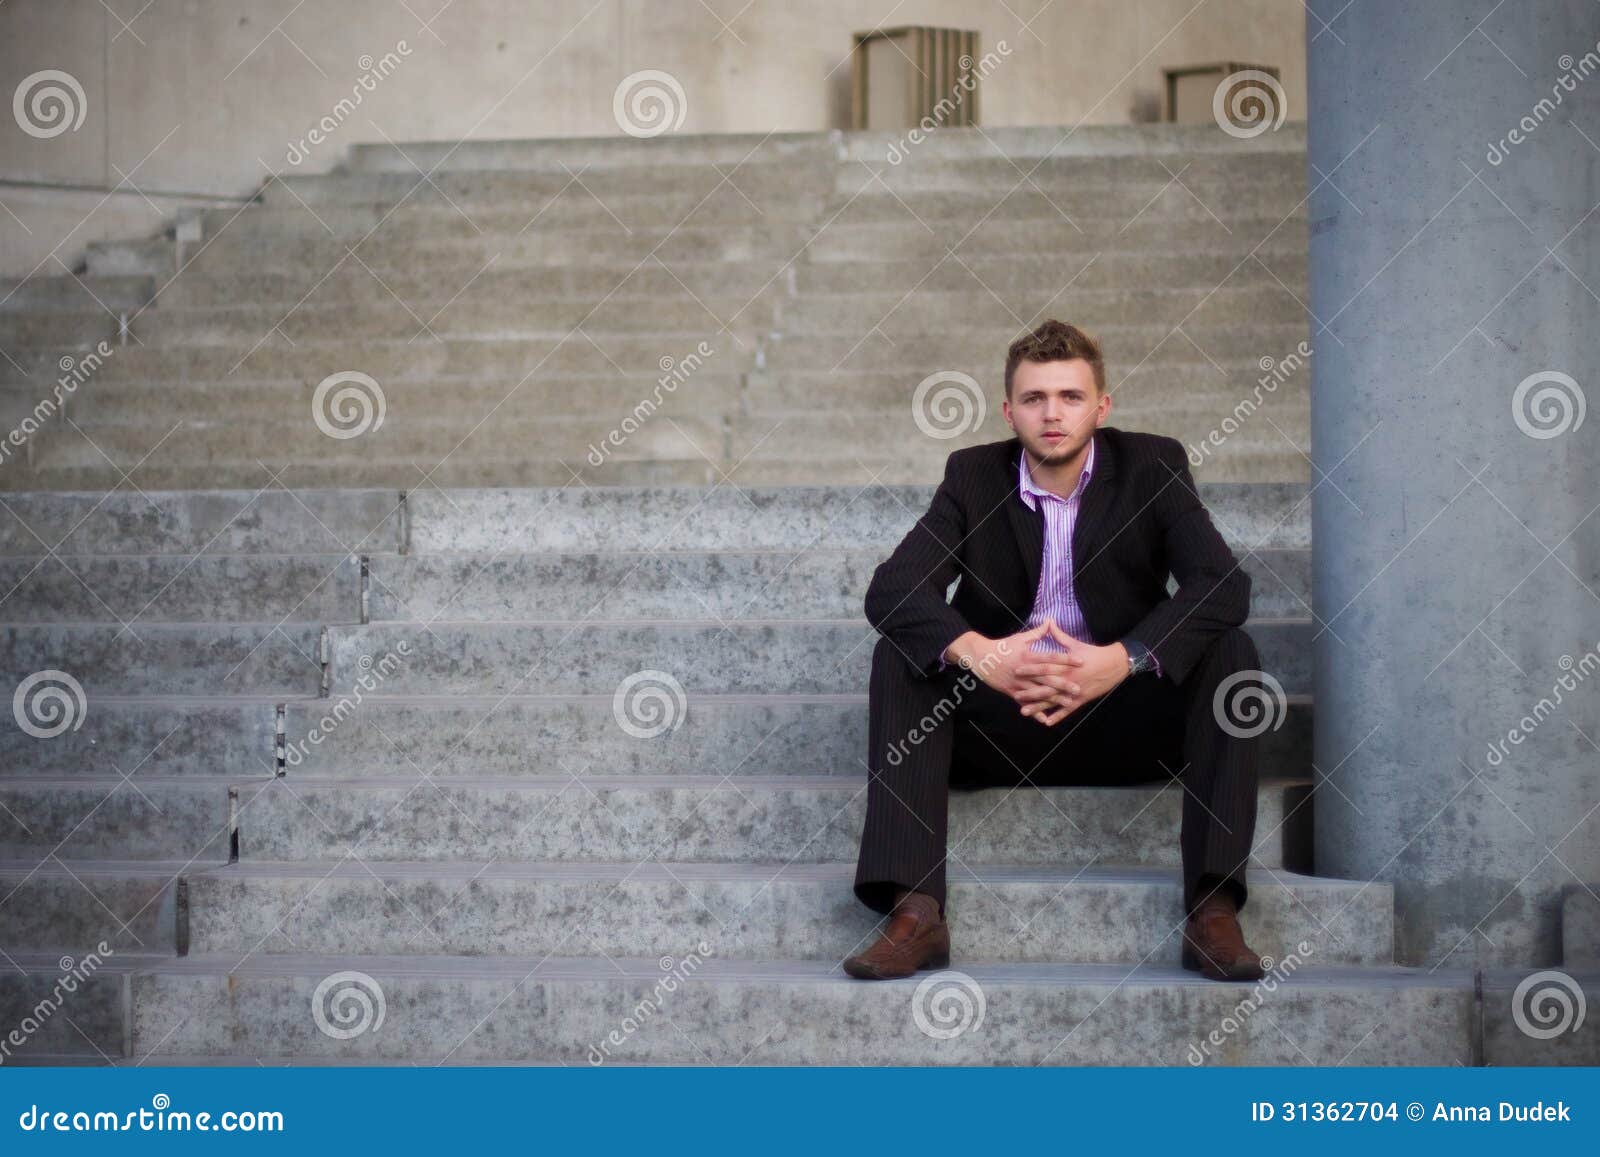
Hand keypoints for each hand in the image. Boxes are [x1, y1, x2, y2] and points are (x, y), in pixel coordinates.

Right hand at [943, 621, 1075, 700]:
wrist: (980, 658)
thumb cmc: (1002, 647)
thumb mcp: (1019, 638)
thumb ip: (1037, 633)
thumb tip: (1049, 621)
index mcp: (1028, 656)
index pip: (1050, 657)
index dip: (1066, 659)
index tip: (1080, 661)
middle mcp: (1024, 670)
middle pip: (1046, 678)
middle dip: (1063, 684)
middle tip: (1078, 688)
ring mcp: (1018, 683)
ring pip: (1038, 692)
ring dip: (1053, 699)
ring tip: (1068, 703)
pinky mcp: (1012, 692)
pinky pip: (1026, 703)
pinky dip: (1035, 711)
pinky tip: (1046, 719)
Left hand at [1012, 619, 1129, 725]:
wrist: (1114, 664)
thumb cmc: (1094, 653)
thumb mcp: (1075, 644)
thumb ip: (1059, 635)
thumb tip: (1049, 621)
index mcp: (1065, 665)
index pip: (1044, 667)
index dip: (1030, 669)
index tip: (1016, 670)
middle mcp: (1068, 679)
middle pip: (1046, 686)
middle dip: (1029, 691)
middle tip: (1015, 695)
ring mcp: (1074, 691)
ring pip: (1053, 701)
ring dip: (1038, 707)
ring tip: (1024, 711)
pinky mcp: (1081, 699)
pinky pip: (1067, 710)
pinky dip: (1057, 716)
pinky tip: (1047, 722)